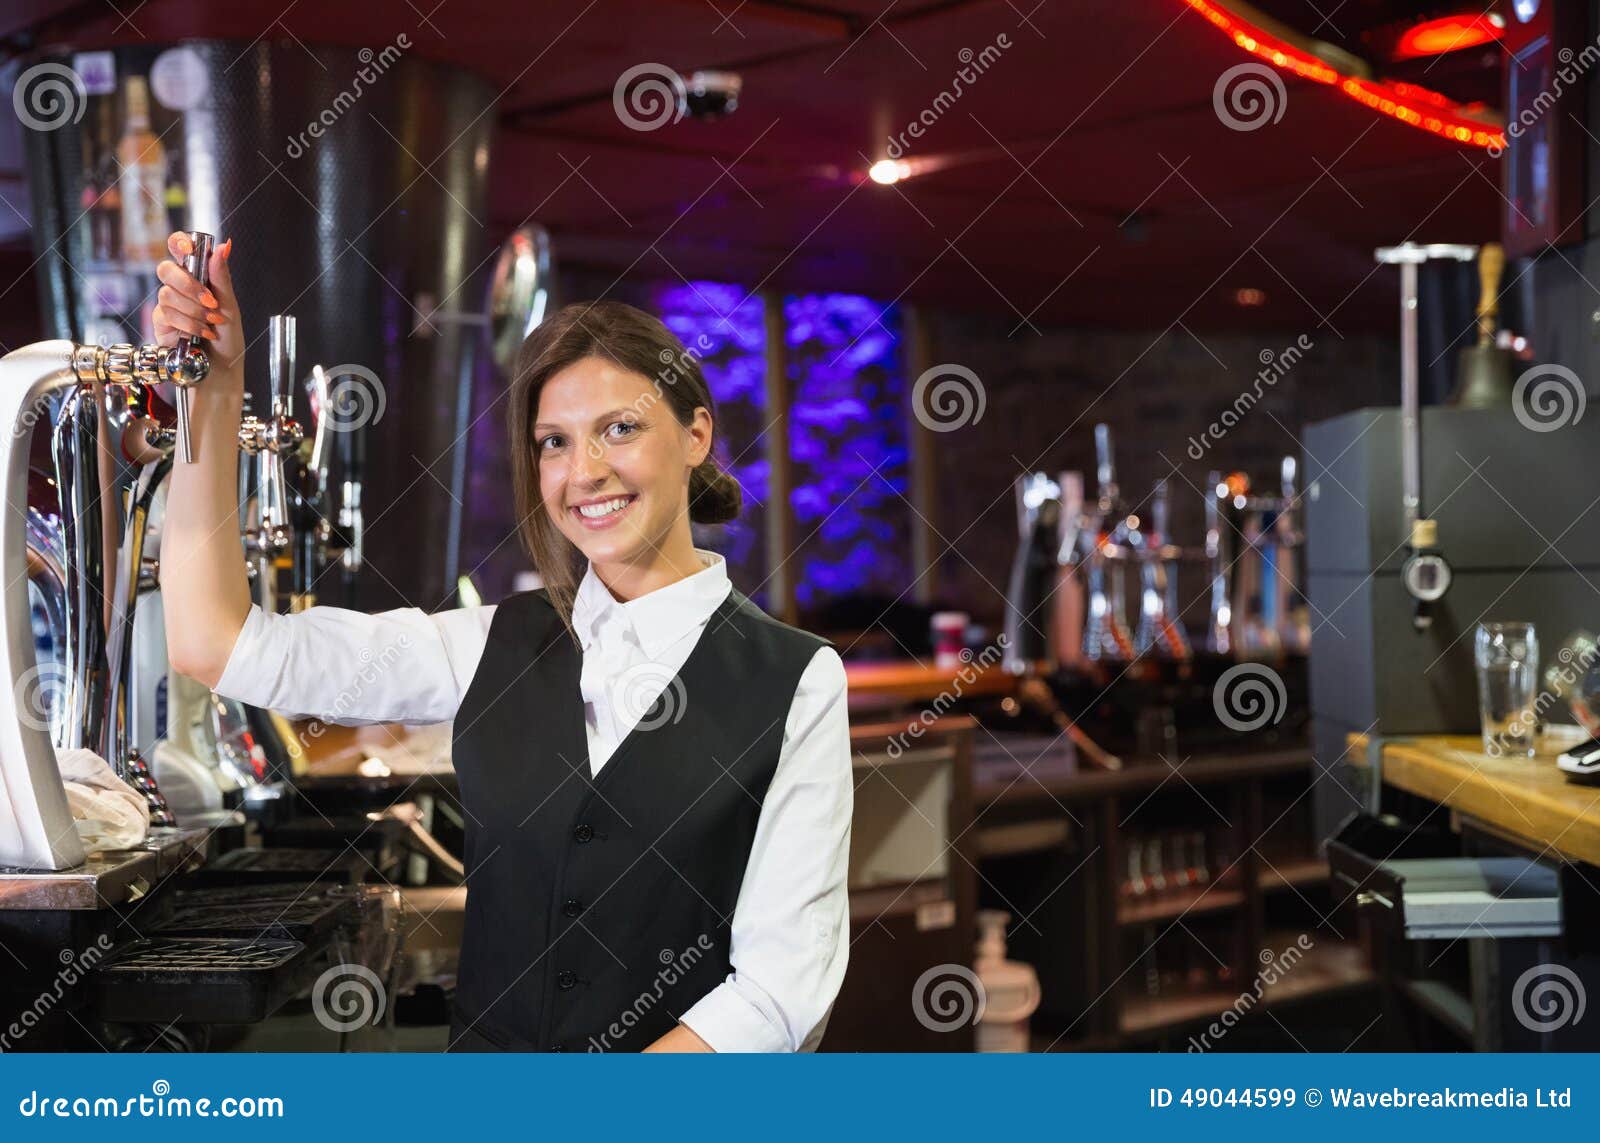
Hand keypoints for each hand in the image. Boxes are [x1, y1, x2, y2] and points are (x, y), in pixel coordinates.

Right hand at [152, 232, 243, 374]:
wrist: (221, 369)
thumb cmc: (228, 338)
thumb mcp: (230, 306)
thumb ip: (222, 277)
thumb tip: (224, 246)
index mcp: (198, 277)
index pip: (179, 249)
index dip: (178, 243)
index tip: (187, 248)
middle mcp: (179, 288)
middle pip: (165, 269)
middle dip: (188, 285)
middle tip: (211, 302)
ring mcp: (167, 304)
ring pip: (167, 294)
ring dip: (194, 311)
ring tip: (212, 324)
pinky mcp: (160, 322)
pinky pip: (165, 314)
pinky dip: (188, 325)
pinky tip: (202, 334)